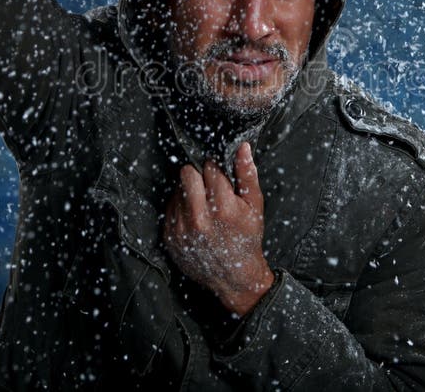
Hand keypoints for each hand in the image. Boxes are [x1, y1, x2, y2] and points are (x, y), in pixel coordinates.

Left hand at [163, 142, 273, 315]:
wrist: (234, 277)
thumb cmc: (246, 239)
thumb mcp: (255, 206)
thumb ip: (247, 174)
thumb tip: (242, 147)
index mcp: (222, 209)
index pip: (210, 168)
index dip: (215, 167)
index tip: (220, 174)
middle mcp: (198, 218)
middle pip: (186, 173)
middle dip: (198, 173)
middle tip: (208, 184)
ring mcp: (181, 228)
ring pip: (176, 189)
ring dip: (189, 191)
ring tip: (204, 205)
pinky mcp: (170, 236)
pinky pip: (169, 207)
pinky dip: (181, 207)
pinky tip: (195, 216)